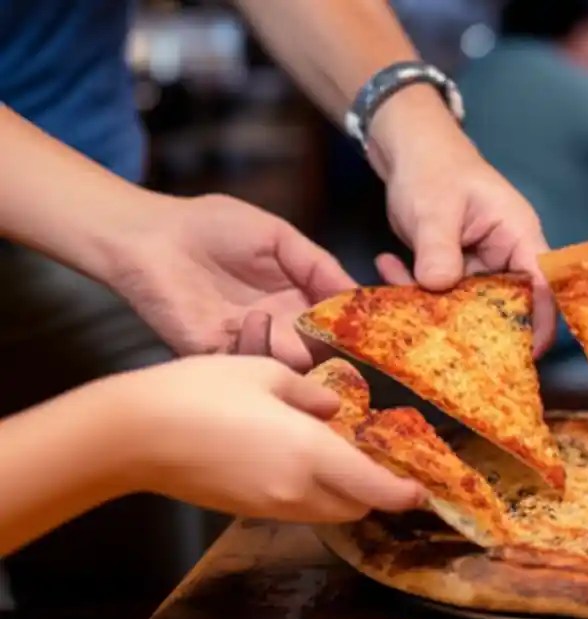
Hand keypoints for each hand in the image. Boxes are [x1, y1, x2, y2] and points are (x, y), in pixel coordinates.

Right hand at [104, 355, 424, 521]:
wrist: (133, 434)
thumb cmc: (201, 392)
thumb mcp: (264, 374)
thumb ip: (309, 393)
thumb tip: (334, 408)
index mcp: (313, 456)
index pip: (377, 490)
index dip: (405, 494)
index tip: (422, 489)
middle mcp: (297, 491)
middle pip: (355, 507)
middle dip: (373, 491)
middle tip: (375, 459)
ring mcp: (268, 506)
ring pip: (324, 511)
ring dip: (340, 493)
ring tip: (333, 455)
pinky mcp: (243, 510)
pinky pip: (293, 508)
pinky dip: (308, 492)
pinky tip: (293, 458)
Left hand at [108, 193, 356, 370]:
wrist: (148, 238)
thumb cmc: (210, 226)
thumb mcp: (278, 235)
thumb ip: (318, 263)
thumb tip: (357, 293)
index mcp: (296, 296)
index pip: (336, 320)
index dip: (359, 328)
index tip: (384, 335)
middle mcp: (278, 325)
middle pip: (320, 349)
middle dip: (342, 355)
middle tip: (366, 361)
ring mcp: (250, 343)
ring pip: (291, 364)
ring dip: (310, 362)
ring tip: (331, 356)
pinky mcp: (219, 357)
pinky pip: (253, 368)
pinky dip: (271, 363)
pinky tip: (287, 348)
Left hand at [364, 88, 555, 354]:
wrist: (408, 149)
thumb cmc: (434, 166)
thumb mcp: (436, 206)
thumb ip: (439, 246)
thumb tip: (439, 287)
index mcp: (518, 237)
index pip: (543, 286)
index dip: (539, 322)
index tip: (524, 355)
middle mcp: (505, 257)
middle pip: (506, 305)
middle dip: (476, 327)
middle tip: (442, 342)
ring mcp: (478, 266)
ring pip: (467, 305)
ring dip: (434, 307)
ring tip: (397, 294)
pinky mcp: (453, 270)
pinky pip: (440, 294)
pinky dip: (413, 289)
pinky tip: (387, 266)